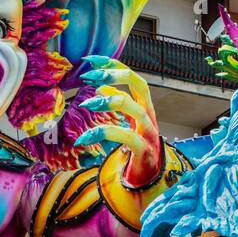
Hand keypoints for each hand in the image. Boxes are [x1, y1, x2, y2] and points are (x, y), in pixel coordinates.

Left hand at [74, 56, 162, 186]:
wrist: (152, 175)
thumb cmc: (138, 144)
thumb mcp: (129, 120)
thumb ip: (118, 102)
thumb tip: (100, 88)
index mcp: (144, 104)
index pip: (132, 76)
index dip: (113, 64)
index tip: (90, 61)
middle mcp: (150, 114)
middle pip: (139, 84)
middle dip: (114, 75)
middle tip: (89, 77)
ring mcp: (149, 132)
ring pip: (135, 109)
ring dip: (110, 102)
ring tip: (86, 104)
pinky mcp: (144, 150)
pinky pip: (126, 137)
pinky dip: (104, 134)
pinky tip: (85, 136)